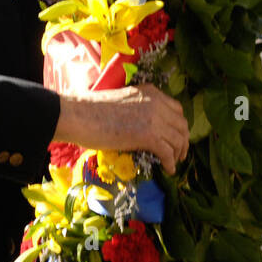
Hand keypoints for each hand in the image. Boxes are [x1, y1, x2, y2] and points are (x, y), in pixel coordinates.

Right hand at [53, 84, 187, 172]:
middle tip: (179, 153)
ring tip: (173, 163)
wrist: (78, 115)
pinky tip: (168, 169)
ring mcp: (154, 118)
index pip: (176, 109)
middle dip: (183, 140)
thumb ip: (139, 109)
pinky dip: (170, 163)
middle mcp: (156, 102)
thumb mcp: (123, 103)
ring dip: (178, 153)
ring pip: (178, 139)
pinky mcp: (148, 135)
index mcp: (150, 92)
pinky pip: (168, 152)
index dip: (179, 126)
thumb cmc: (91, 110)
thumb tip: (144, 127)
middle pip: (181, 124)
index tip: (175, 137)